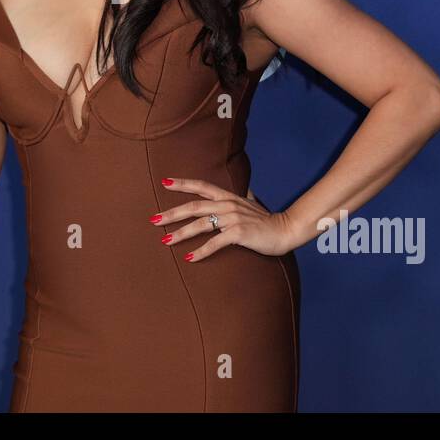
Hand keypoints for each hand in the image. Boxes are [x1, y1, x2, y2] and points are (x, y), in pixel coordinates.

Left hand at [151, 177, 292, 260]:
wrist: (285, 230)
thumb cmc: (267, 220)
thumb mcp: (252, 204)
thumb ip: (244, 197)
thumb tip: (246, 189)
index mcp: (228, 197)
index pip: (201, 186)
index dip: (182, 183)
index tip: (164, 182)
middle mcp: (228, 205)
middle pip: (194, 206)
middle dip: (172, 213)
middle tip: (154, 219)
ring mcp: (233, 218)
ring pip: (200, 224)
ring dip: (181, 233)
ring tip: (165, 241)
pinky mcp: (239, 233)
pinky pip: (215, 242)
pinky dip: (201, 251)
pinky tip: (189, 257)